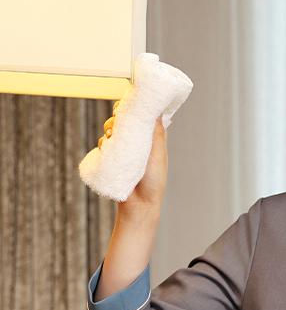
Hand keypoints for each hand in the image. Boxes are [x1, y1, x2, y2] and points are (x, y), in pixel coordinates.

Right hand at [99, 101, 167, 216]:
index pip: (143, 117)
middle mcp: (139, 142)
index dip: (135, 109)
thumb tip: (157, 110)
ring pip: (113, 130)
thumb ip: (157, 134)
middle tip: (116, 120)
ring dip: (110, 129)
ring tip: (111, 136)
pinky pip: (105, 144)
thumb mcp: (158, 155)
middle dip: (118, 117)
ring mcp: (125, 150)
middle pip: (125, 120)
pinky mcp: (113, 158)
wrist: (139, 204)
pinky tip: (106, 146)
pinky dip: (104, 142)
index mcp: (152, 139)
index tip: (128, 105)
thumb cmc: (154, 181)